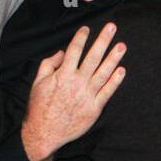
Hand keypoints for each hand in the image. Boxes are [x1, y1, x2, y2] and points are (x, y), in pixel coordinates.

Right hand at [20, 23, 124, 160]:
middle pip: (93, 57)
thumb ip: (49, 64)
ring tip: (122, 45)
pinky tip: (122, 70)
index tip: (87, 29)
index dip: (81, 38)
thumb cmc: (39, 107)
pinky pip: (107, 92)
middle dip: (103, 40)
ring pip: (103, 73)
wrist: (44, 133)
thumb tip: (62, 53)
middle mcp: (76, 83)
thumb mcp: (38, 82)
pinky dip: (115, 81)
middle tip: (112, 27)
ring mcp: (87, 96)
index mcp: (62, 75)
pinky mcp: (94, 109)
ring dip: (114, 58)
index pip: (74, 50)